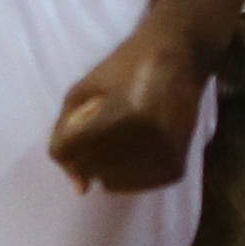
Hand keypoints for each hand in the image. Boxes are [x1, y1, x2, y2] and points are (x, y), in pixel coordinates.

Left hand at [48, 20, 212, 192]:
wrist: (179, 59)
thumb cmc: (125, 68)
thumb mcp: (83, 89)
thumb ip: (65, 135)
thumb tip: (79, 187)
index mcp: (121, 114)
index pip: (65, 150)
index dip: (64, 141)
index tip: (78, 127)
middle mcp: (146, 139)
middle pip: (87, 168)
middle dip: (84, 153)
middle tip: (103, 128)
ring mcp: (164, 156)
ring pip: (110, 182)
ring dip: (105, 165)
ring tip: (122, 136)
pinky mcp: (176, 168)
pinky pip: (135, 186)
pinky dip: (127, 173)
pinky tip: (136, 148)